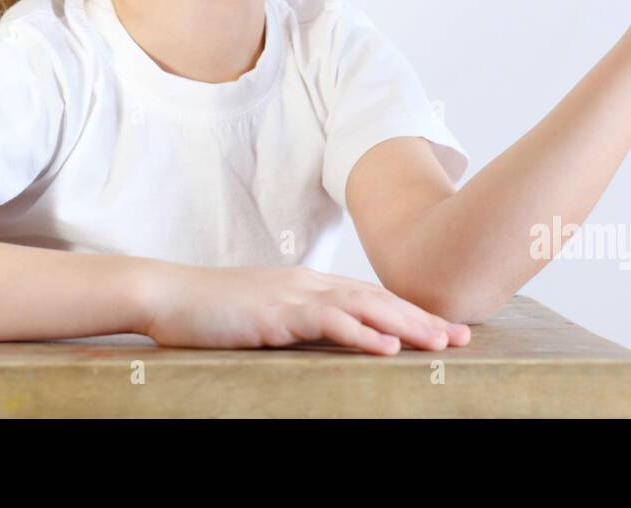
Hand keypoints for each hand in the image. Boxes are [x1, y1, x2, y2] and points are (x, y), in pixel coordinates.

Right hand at [142, 264, 471, 354]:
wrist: (168, 295)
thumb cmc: (212, 312)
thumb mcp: (265, 316)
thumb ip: (298, 323)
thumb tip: (330, 341)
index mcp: (308, 285)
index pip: (371, 297)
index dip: (411, 313)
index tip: (445, 330)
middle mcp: (308, 284)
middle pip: (378, 298)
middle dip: (422, 318)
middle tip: (462, 338)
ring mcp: (293, 296)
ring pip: (363, 307)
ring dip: (406, 325)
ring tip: (440, 343)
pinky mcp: (275, 314)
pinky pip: (326, 322)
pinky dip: (360, 332)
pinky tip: (386, 346)